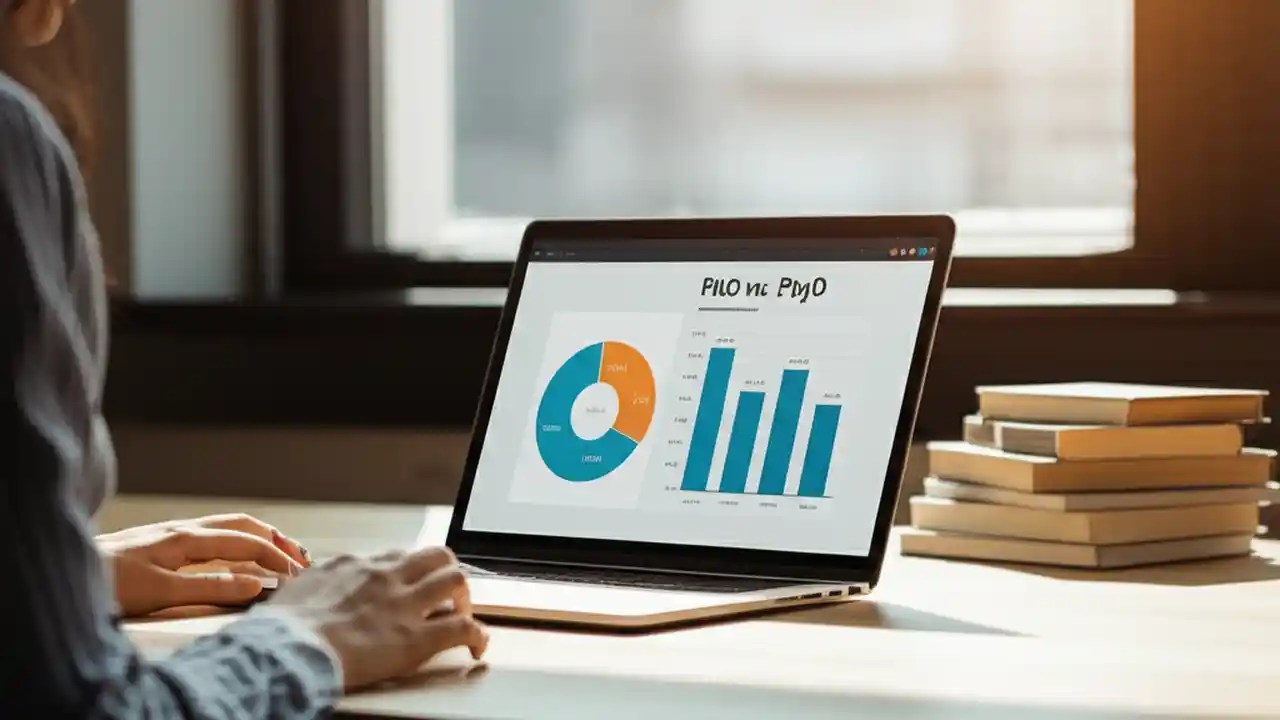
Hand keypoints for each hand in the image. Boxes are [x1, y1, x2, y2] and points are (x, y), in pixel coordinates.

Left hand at [97, 513, 308, 616]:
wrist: (65, 570)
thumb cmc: (108, 583)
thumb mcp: (161, 592)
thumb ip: (210, 587)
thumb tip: (256, 584)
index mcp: (187, 538)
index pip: (246, 543)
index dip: (275, 558)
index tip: (297, 576)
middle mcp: (184, 529)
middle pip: (243, 525)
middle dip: (276, 539)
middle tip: (301, 558)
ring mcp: (173, 533)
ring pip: (229, 526)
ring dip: (260, 536)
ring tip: (281, 551)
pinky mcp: (163, 542)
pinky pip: (213, 534)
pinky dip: (238, 540)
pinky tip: (237, 554)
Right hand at [265, 547, 488, 689]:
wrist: (288, 649)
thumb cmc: (282, 628)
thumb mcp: (295, 590)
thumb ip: (312, 584)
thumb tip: (307, 587)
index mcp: (355, 565)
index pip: (395, 556)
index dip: (407, 571)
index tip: (408, 583)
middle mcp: (386, 577)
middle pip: (435, 555)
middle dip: (445, 572)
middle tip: (445, 593)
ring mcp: (405, 605)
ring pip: (455, 580)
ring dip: (464, 597)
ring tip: (462, 613)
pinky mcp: (417, 638)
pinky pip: (462, 628)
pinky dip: (476, 635)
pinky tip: (477, 645)